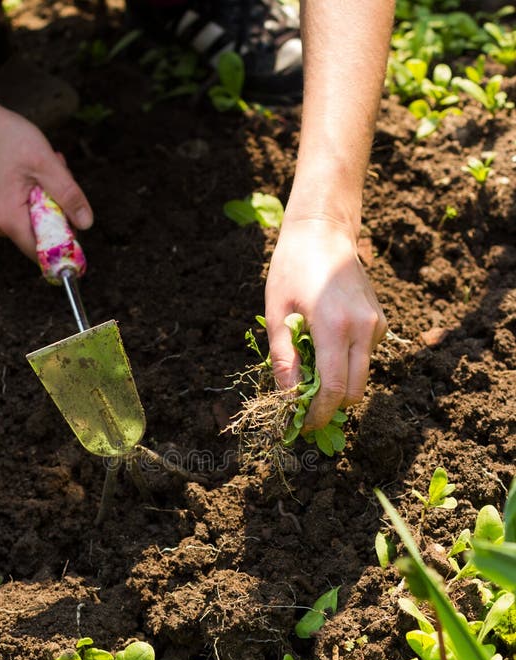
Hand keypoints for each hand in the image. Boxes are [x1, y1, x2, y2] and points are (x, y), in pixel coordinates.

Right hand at [0, 94, 92, 259]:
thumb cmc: (5, 137)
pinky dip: (40, 194)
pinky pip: (28, 211)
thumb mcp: (46, 164)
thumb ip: (68, 195)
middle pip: (45, 235)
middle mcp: (0, 226)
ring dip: (51, 198)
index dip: (66, 243)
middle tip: (60, 177)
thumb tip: (86, 223)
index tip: (78, 220)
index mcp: (9, 219)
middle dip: (60, 210)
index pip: (45, 251)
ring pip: (39, 221)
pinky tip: (38, 172)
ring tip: (47, 168)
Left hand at [265, 217, 386, 429]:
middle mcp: (364, 328)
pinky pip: (365, 357)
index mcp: (335, 327)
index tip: (302, 427)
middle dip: (331, 408)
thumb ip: (285, 359)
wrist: (323, 232)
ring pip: (362, 377)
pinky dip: (347, 364)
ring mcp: (376, 325)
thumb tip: (288, 399)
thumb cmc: (292, 269)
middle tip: (304, 410)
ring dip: (339, 386)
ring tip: (310, 374)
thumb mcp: (277, 315)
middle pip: (355, 391)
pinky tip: (325, 347)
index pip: (335, 389)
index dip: (318, 414)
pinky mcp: (381, 321)